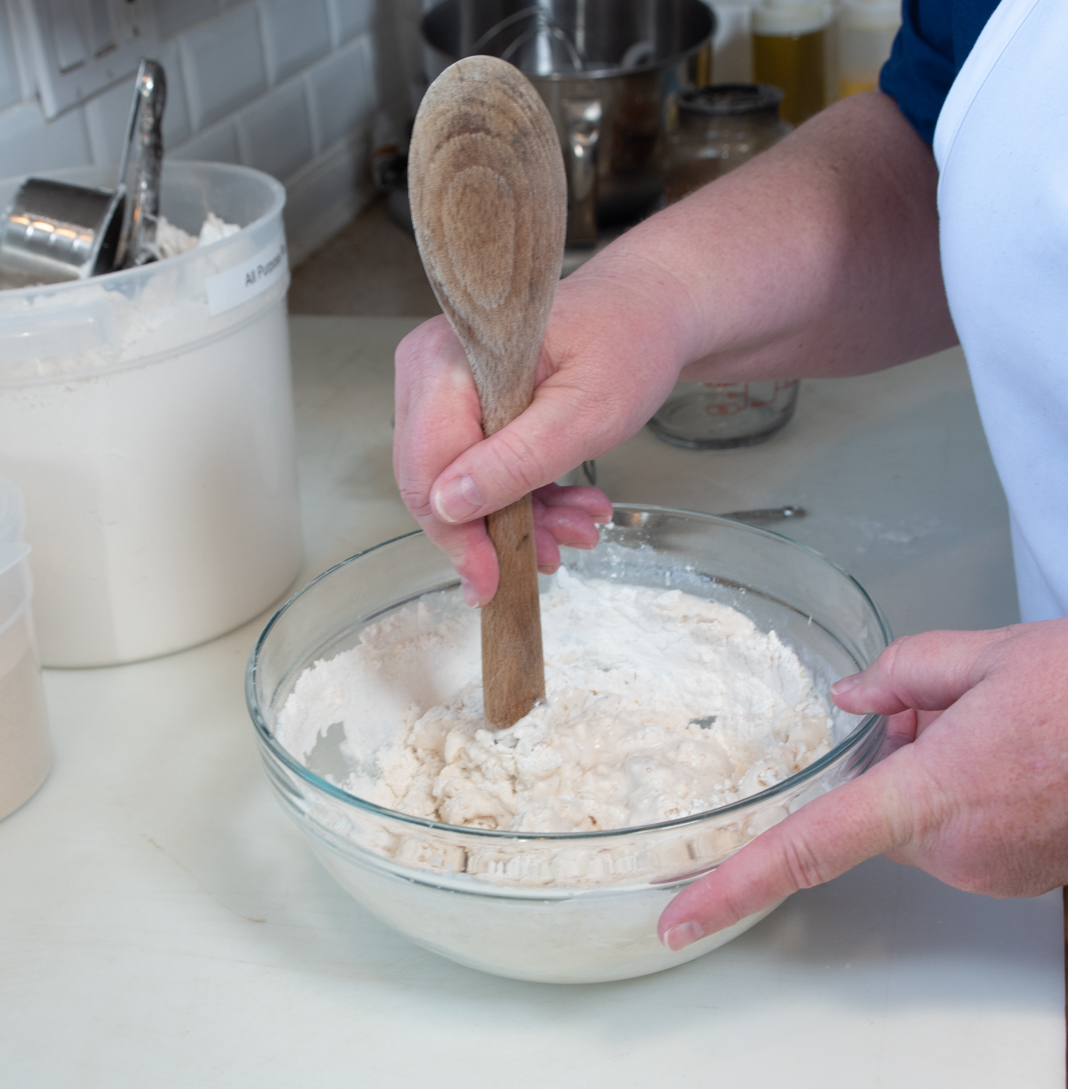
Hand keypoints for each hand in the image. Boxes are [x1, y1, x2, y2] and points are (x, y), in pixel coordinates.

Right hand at [393, 255, 691, 603]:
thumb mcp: (583, 416)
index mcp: (450, 362)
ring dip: (523, 517)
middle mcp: (432, 370)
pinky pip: (481, 468)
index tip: (490, 583)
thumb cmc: (626, 343)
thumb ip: (516, 461)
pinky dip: (526, 496)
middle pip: (438, 481)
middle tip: (554, 553)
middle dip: (497, 529)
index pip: (427, 469)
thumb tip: (450, 506)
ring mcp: (445, 387)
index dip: (456, 536)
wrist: (646, 312)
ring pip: (463, 483)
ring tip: (580, 526)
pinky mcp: (466, 404)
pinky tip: (572, 508)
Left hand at [658, 621, 1067, 950]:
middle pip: (868, 810)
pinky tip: (1006, 759)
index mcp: (931, 792)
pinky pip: (951, 834)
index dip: (733, 886)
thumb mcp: (987, 655)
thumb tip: (849, 699)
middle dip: (883, 760)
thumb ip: (900, 675)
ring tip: (990, 731)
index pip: (808, 848)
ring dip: (925, 775)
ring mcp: (988, 870)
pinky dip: (957, 795)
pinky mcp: (1012, 876)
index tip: (680, 917)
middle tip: (941, 713)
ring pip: (910, 819)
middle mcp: (955, 847)